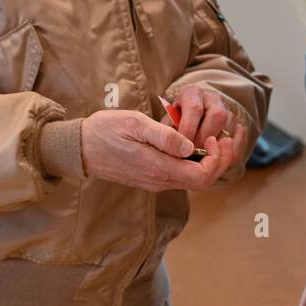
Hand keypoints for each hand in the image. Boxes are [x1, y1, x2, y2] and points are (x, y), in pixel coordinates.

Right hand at [80, 109, 236, 191]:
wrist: (79, 147)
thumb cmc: (106, 130)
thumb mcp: (135, 124)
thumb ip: (164, 137)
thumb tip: (191, 148)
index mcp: (158, 168)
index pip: (203, 176)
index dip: (217, 158)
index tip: (215, 136)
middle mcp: (159, 180)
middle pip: (203, 182)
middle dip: (220, 161)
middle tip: (225, 137)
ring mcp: (155, 181)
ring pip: (193, 180)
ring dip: (209, 161)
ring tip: (215, 137)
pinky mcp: (151, 177)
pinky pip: (181, 175)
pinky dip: (195, 162)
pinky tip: (195, 144)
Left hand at [161, 84, 248, 168]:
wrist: (187, 120)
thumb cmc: (174, 123)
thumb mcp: (167, 123)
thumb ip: (169, 133)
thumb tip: (176, 149)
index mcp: (193, 93)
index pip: (194, 108)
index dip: (188, 130)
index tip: (181, 148)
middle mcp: (213, 99)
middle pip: (217, 116)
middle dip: (204, 139)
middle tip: (193, 155)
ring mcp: (228, 111)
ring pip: (230, 128)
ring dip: (216, 148)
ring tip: (202, 160)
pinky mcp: (237, 125)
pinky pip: (239, 140)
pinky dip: (230, 153)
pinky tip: (217, 161)